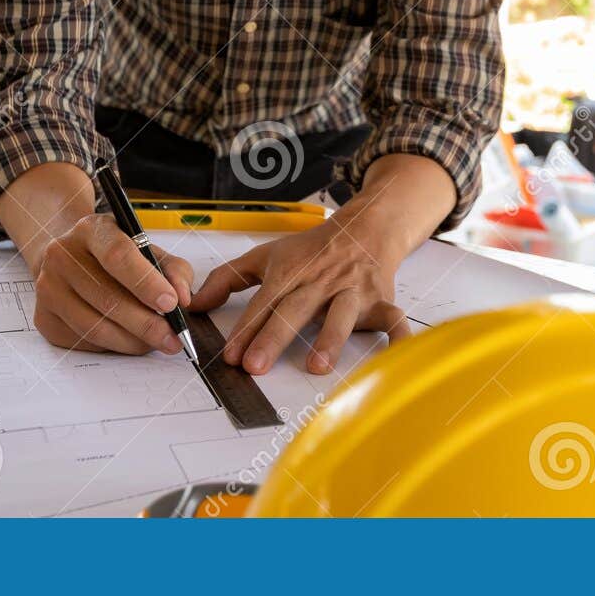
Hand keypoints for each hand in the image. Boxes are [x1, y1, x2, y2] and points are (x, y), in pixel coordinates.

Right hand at [30, 213, 194, 354]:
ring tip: (156, 343)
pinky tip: (129, 340)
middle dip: (147, 323)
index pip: (117, 256)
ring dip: (132, 341)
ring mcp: (48, 288)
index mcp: (91, 230)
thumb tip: (183, 299)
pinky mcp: (44, 318)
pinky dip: (113, 346)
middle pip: (107, 298)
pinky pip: (84, 341)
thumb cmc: (116, 256)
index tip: (172, 304)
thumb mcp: (148, 250)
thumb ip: (173, 270)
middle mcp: (62, 255)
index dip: (146, 283)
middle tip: (173, 338)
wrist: (69, 258)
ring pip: (94, 326)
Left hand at [191, 211, 412, 376]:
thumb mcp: (266, 256)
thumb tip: (195, 304)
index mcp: (291, 272)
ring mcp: (352, 292)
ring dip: (330, 338)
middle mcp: (321, 281)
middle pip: (295, 309)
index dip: (245, 328)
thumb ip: (229, 279)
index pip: (263, 302)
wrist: (366, 229)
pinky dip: (398, 339)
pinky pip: (393, 319)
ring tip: (315, 365)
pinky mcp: (380, 301)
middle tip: (255, 366)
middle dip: (274, 337)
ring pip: (342, 314)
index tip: (229, 355)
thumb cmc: (312, 250)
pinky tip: (396, 358)